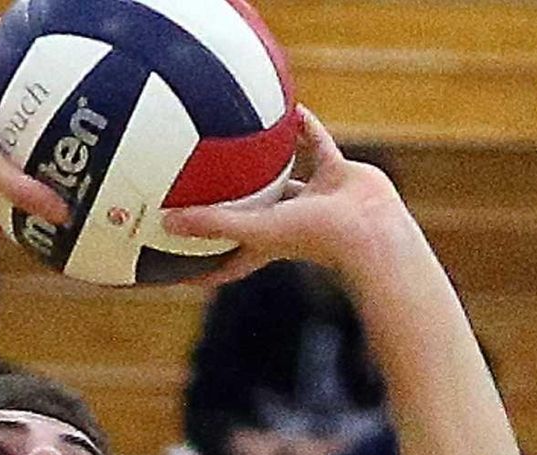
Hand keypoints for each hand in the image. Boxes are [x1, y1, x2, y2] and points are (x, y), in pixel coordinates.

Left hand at [164, 106, 418, 286]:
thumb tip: (164, 222)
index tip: (177, 267)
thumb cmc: (317, 237)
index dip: (204, 266)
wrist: (372, 230)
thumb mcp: (256, 229)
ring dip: (269, 160)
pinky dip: (305, 127)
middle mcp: (287, 222)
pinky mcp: (338, 174)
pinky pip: (316, 144)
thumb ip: (212, 224)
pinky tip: (289, 105)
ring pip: (285, 175)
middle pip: (252, 214)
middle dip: (231, 206)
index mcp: (267, 244)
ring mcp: (315, 198)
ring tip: (244, 136)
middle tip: (203, 188)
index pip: (228, 259)